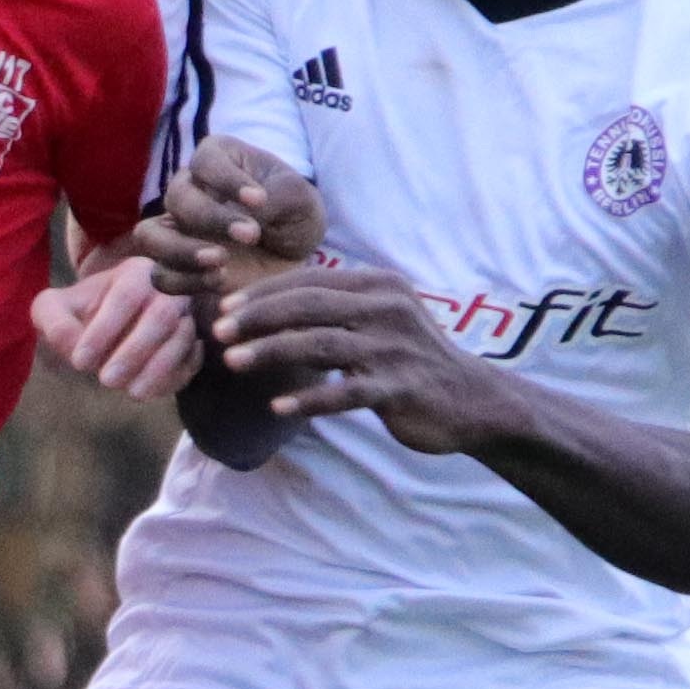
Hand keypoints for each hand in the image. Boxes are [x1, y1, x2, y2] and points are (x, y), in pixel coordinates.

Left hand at [33, 256, 200, 399]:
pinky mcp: (192, 343)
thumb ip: (53, 320)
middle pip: (161, 315)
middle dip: (134, 351)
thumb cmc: (77, 315)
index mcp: (134, 273)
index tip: (79, 362)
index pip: (126, 295)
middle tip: (106, 381)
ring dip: (159, 368)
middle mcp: (166, 289)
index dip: (104, 329)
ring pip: (182, 337)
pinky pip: (193, 359)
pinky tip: (155, 390)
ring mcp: (184, 316)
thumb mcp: (53, 309)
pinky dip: (177, 376)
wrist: (100, 329)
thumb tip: (71, 344)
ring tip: (133, 393)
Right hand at [132, 137, 326, 297]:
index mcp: (218, 160)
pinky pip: (160, 275)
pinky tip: (220, 280)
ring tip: (220, 261)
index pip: (205, 160)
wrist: (293, 261)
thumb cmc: (294, 218)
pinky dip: (185, 280)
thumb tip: (252, 209)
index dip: (227, 179)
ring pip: (149, 236)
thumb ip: (281, 196)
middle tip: (251, 235)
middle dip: (211, 217)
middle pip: (177, 197)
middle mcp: (190, 190)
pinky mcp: (175, 268)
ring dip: (181, 249)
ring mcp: (175, 230)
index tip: (259, 200)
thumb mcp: (301, 201)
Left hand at [211, 263, 528, 455]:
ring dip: (270, 352)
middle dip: (258, 318)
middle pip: (308, 306)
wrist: (471, 399)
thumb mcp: (381, 319)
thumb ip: (338, 307)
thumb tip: (273, 306)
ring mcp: (394, 349)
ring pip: (319, 345)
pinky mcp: (399, 387)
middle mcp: (387, 309)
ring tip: (233, 362)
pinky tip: (278, 407)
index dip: (263, 294)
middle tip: (218, 332)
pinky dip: (309, 399)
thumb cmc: (411, 358)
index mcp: (379, 286)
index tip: (225, 308)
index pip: (310, 281)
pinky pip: (345, 392)